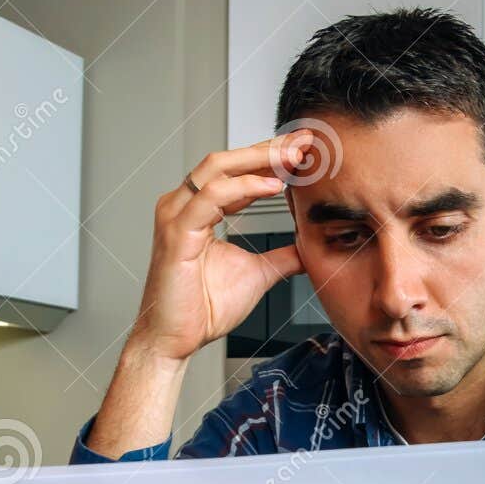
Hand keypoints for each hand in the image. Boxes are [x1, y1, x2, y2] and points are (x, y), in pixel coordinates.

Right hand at [132, 134, 313, 361]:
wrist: (175, 340)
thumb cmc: (202, 309)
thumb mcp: (257, 274)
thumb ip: (281, 256)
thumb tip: (308, 247)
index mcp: (198, 209)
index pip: (235, 172)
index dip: (269, 159)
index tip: (303, 153)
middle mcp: (183, 205)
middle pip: (227, 160)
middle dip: (267, 149)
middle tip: (303, 143)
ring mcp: (176, 215)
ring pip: (217, 169)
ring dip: (258, 160)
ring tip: (293, 158)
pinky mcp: (176, 232)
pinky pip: (211, 197)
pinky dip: (243, 188)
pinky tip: (272, 186)